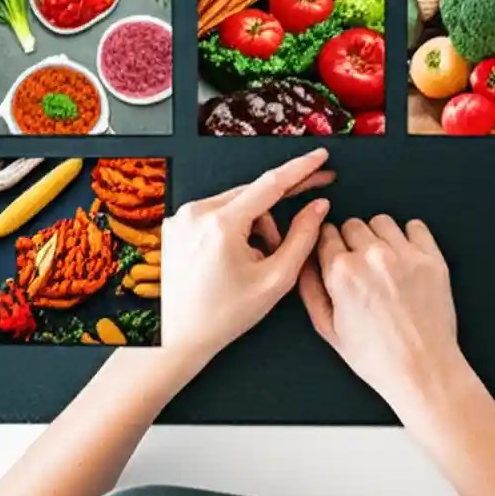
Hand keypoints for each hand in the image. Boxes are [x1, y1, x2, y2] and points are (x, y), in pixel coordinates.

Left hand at [161, 149, 333, 362]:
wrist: (176, 339)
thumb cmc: (221, 316)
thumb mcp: (274, 279)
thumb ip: (303, 237)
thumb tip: (317, 207)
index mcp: (222, 223)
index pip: (272, 182)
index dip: (301, 168)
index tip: (320, 156)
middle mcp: (197, 213)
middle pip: (254, 198)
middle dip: (274, 220)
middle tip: (282, 248)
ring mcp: (181, 219)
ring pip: (235, 207)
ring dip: (251, 228)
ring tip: (250, 266)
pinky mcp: (174, 227)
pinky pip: (214, 216)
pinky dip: (231, 232)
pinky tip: (230, 261)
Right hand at [297, 215, 465, 410]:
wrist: (423, 370)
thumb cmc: (378, 357)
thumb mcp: (328, 329)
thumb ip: (310, 289)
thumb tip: (304, 261)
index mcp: (342, 272)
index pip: (326, 233)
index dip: (328, 246)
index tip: (335, 255)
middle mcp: (372, 257)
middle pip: (353, 225)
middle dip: (352, 242)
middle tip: (360, 267)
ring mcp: (405, 254)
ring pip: (382, 222)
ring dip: (379, 236)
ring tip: (384, 263)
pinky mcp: (432, 258)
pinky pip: (416, 226)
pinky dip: (410, 237)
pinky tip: (406, 259)